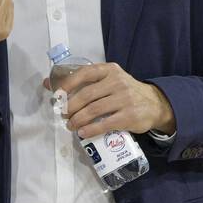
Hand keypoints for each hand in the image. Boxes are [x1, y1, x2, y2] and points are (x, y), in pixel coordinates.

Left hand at [45, 63, 175, 138]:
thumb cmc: (125, 91)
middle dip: (71, 107)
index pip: (85, 73)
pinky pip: (105, 124)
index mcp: (110, 70)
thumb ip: (84, 81)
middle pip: (87, 95)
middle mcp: (117, 82)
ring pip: (94, 110)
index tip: (57, 95)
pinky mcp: (129, 116)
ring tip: (71, 126)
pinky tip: (83, 133)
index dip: (68, 84)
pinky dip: (91, 130)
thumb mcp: (109, 80)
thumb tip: (48, 83)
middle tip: (64, 115)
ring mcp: (125, 99)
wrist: (155, 104)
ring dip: (78, 120)